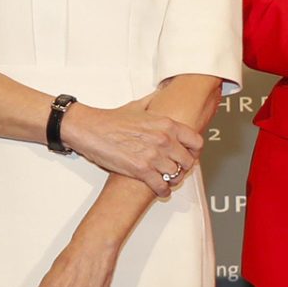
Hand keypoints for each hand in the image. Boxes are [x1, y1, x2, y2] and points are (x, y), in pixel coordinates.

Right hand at [59, 99, 202, 198]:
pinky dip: (162, 191)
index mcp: (166, 124)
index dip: (194, 151)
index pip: (196, 142)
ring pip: (176, 176)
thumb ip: (154, 103)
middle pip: (188, 162)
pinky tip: (159, 190)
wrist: (91, 130)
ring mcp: (154, 156)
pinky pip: (161, 186)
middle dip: (183, 168)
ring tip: (167, 181)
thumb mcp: (138, 106)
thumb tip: (162, 95)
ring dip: (172, 181)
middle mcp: (164, 140)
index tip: (190, 155)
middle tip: (177, 170)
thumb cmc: (111, 120)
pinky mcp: (141, 170)